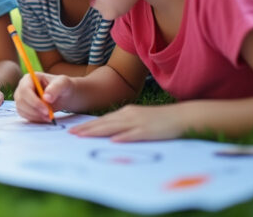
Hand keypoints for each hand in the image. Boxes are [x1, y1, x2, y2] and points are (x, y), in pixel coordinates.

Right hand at [14, 72, 72, 122]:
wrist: (63, 95)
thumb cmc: (62, 86)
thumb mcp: (63, 84)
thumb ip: (55, 89)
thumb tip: (46, 98)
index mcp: (29, 78)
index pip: (25, 90)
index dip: (34, 101)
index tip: (46, 110)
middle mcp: (22, 87)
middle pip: (21, 100)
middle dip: (34, 111)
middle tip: (49, 116)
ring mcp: (21, 97)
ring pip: (21, 109)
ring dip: (35, 116)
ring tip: (49, 117)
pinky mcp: (23, 107)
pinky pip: (24, 115)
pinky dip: (34, 119)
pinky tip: (44, 118)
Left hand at [69, 104, 186, 141]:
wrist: (182, 116)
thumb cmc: (160, 120)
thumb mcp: (139, 119)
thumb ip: (125, 125)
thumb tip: (110, 135)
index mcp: (126, 113)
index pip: (102, 120)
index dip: (87, 125)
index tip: (73, 130)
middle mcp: (129, 115)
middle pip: (103, 123)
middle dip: (86, 129)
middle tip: (70, 134)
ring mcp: (138, 123)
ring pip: (113, 127)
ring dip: (96, 132)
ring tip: (82, 136)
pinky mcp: (148, 131)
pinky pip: (134, 135)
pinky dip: (123, 137)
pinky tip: (113, 141)